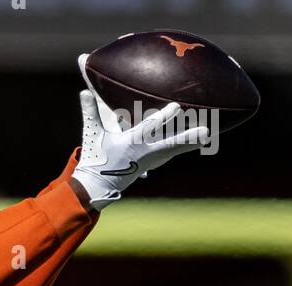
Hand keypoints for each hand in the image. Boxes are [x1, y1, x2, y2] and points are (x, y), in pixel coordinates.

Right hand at [73, 53, 209, 209]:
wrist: (95, 187)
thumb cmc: (94, 159)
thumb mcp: (91, 135)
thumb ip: (90, 112)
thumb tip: (84, 91)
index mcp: (130, 145)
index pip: (148, 129)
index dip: (162, 118)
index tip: (177, 107)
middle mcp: (143, 154)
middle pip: (170, 145)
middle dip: (187, 139)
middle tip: (206, 132)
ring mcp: (148, 162)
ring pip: (172, 151)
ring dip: (189, 143)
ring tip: (206, 136)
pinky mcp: (149, 165)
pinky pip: (167, 154)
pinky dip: (180, 148)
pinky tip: (194, 144)